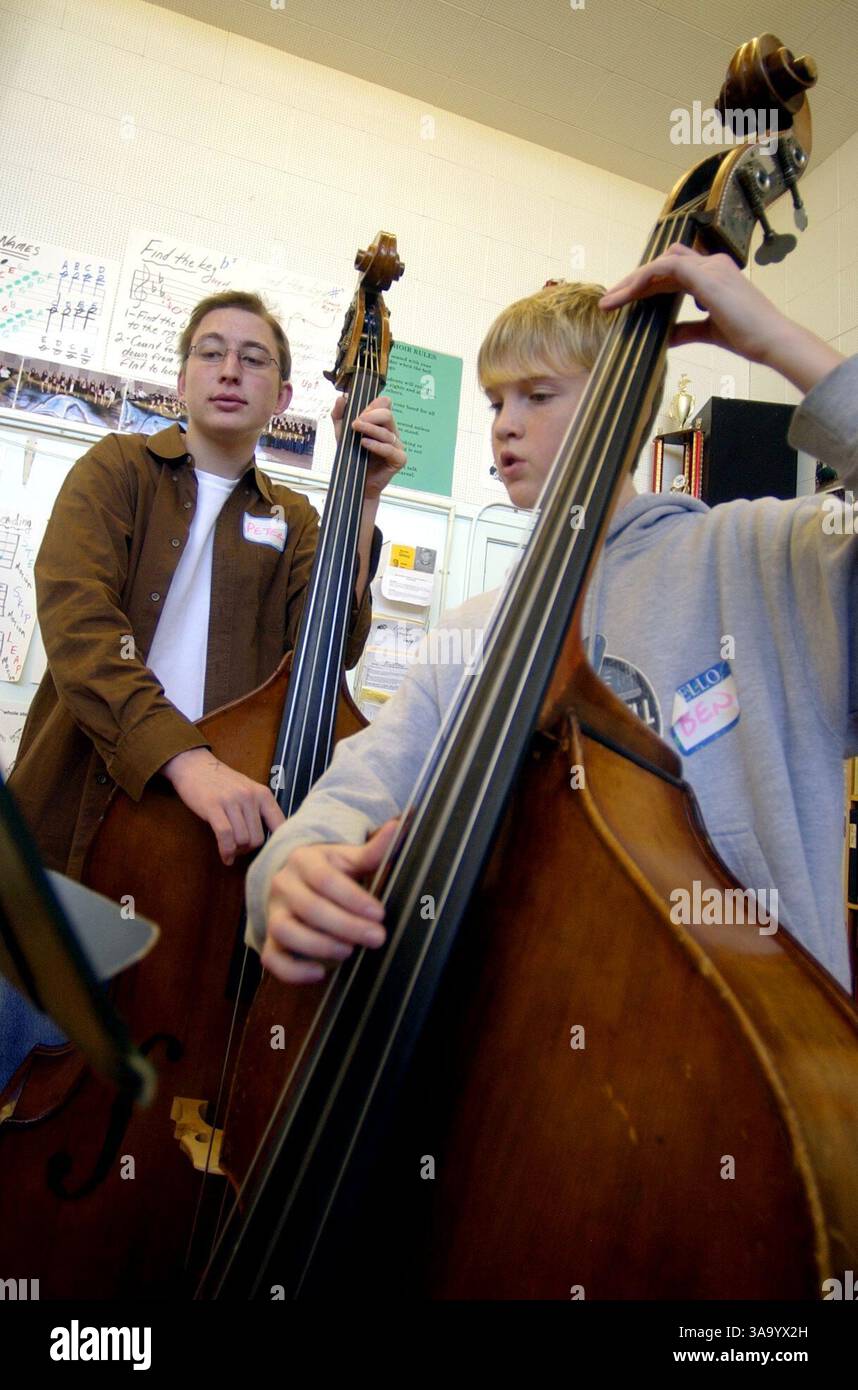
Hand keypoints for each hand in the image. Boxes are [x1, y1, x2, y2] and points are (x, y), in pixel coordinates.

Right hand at [161, 747, 284, 865]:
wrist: (195, 766)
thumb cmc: (222, 783)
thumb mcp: (248, 791)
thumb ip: (259, 811)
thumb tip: (271, 840)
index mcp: (263, 794)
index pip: (280, 824)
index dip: (277, 844)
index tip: (270, 853)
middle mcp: (250, 796)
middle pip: (258, 838)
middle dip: (249, 849)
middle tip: (240, 849)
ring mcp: (232, 801)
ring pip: (242, 839)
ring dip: (237, 850)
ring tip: (231, 850)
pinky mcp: (213, 807)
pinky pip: (225, 836)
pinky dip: (226, 851)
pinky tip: (225, 856)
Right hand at [260, 820, 398, 983]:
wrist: (297, 881)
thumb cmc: (329, 870)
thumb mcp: (348, 857)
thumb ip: (372, 850)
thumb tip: (397, 827)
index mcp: (304, 860)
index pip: (326, 879)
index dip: (353, 899)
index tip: (380, 913)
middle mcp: (283, 885)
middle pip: (310, 907)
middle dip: (346, 926)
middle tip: (377, 937)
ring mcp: (273, 913)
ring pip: (285, 931)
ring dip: (320, 945)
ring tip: (350, 950)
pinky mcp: (270, 941)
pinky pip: (272, 960)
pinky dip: (293, 971)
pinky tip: (319, 973)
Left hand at [331, 393, 405, 497]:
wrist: (355, 484)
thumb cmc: (352, 458)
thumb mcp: (342, 434)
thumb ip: (339, 416)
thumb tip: (341, 398)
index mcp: (382, 424)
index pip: (384, 404)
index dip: (372, 405)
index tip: (358, 411)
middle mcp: (391, 432)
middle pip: (387, 414)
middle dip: (370, 415)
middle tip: (355, 422)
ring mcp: (397, 446)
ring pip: (387, 432)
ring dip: (370, 429)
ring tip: (356, 429)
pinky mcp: (399, 459)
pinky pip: (390, 449)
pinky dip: (376, 445)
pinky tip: (364, 443)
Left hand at [599, 244, 842, 393]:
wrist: (772, 340)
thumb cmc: (749, 337)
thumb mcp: (709, 332)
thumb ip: (686, 330)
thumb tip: (665, 337)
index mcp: (714, 275)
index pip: (673, 273)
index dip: (647, 285)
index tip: (625, 303)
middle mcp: (711, 265)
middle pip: (663, 265)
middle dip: (634, 282)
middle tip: (610, 301)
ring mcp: (709, 267)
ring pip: (661, 264)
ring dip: (633, 281)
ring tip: (610, 301)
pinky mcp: (705, 275)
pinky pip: (665, 267)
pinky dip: (644, 279)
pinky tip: (627, 295)